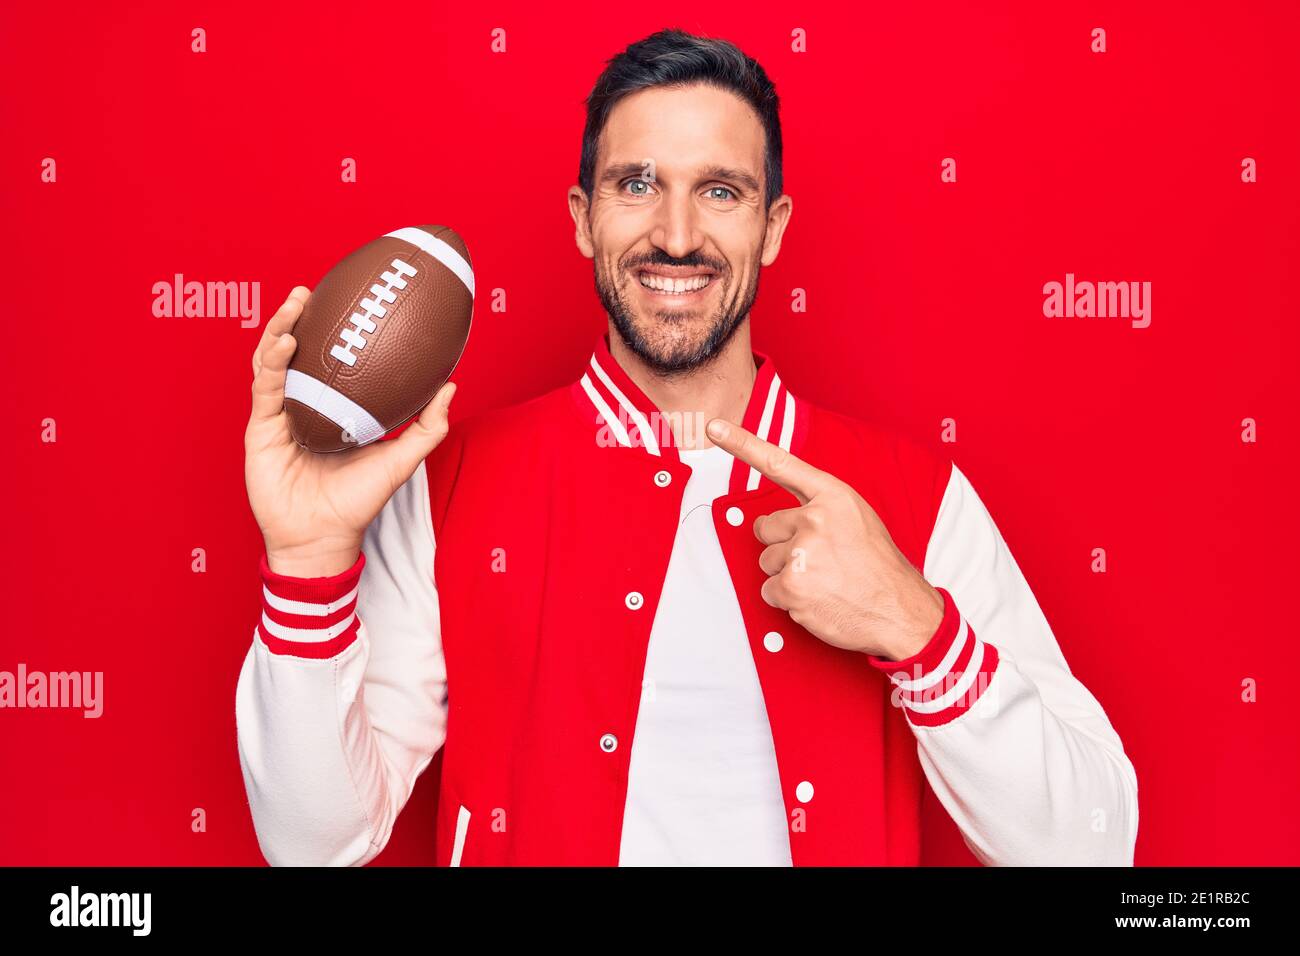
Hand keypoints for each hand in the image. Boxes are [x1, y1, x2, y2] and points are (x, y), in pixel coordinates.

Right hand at [244, 287, 456, 576]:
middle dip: (299, 317)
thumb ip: (428, 425)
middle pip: (296, 354)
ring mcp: (279, 415)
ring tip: (297, 302)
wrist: (323, 537)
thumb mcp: (402, 458)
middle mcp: (303, 406)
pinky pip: (265, 387)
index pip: (328, 362)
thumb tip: (452, 385)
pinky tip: (286, 341)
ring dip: (281, 327)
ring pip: (274, 361)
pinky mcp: (261, 429)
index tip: (349, 299)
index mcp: (331, 408)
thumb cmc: (359, 502)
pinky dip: (273, 361)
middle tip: (312, 289)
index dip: (332, 330)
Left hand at [705, 418, 943, 660]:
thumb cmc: (878, 567)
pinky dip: (788, 600)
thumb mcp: (858, 519)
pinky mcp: (792, 586)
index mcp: (832, 497)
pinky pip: (769, 590)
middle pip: (765, 527)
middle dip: (783, 545)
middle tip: (819, 561)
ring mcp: (802, 553)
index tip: (714, 428)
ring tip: (824, 582)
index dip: (742, 444)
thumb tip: (780, 517)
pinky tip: (818, 600)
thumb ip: (820, 509)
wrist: (901, 611)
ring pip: (767, 561)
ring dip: (787, 574)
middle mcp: (814, 519)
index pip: (779, 464)